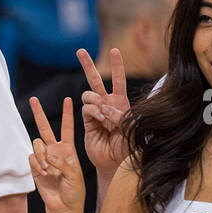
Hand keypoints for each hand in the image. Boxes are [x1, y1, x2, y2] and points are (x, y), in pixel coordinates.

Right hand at [27, 96, 84, 212]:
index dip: (67, 113)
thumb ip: (63, 163)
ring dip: (42, 155)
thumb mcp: (74, 175)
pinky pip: (32, 158)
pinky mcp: (35, 167)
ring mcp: (44, 158)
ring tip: (48, 169)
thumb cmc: (74, 190)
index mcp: (68, 149)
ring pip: (37, 144)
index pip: (67, 127)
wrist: (63, 206)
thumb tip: (49, 155)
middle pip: (45, 127)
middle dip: (39, 113)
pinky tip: (44, 173)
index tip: (68, 99)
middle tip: (33, 99)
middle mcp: (54, 150)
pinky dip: (37, 164)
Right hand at [77, 47, 130, 179]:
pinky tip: (100, 119)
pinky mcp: (87, 122)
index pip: (118, 80)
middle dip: (87, 65)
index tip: (114, 50)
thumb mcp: (132, 127)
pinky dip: (93, 111)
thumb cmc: (128, 146)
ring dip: (96, 100)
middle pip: (96, 80)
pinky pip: (86, 109)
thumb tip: (104, 106)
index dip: (116, 65)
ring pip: (88, 94)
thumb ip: (120, 114)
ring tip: (104, 114)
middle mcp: (107, 104)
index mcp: (121, 103)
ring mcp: (96, 113)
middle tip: (79, 51)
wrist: (116, 162)